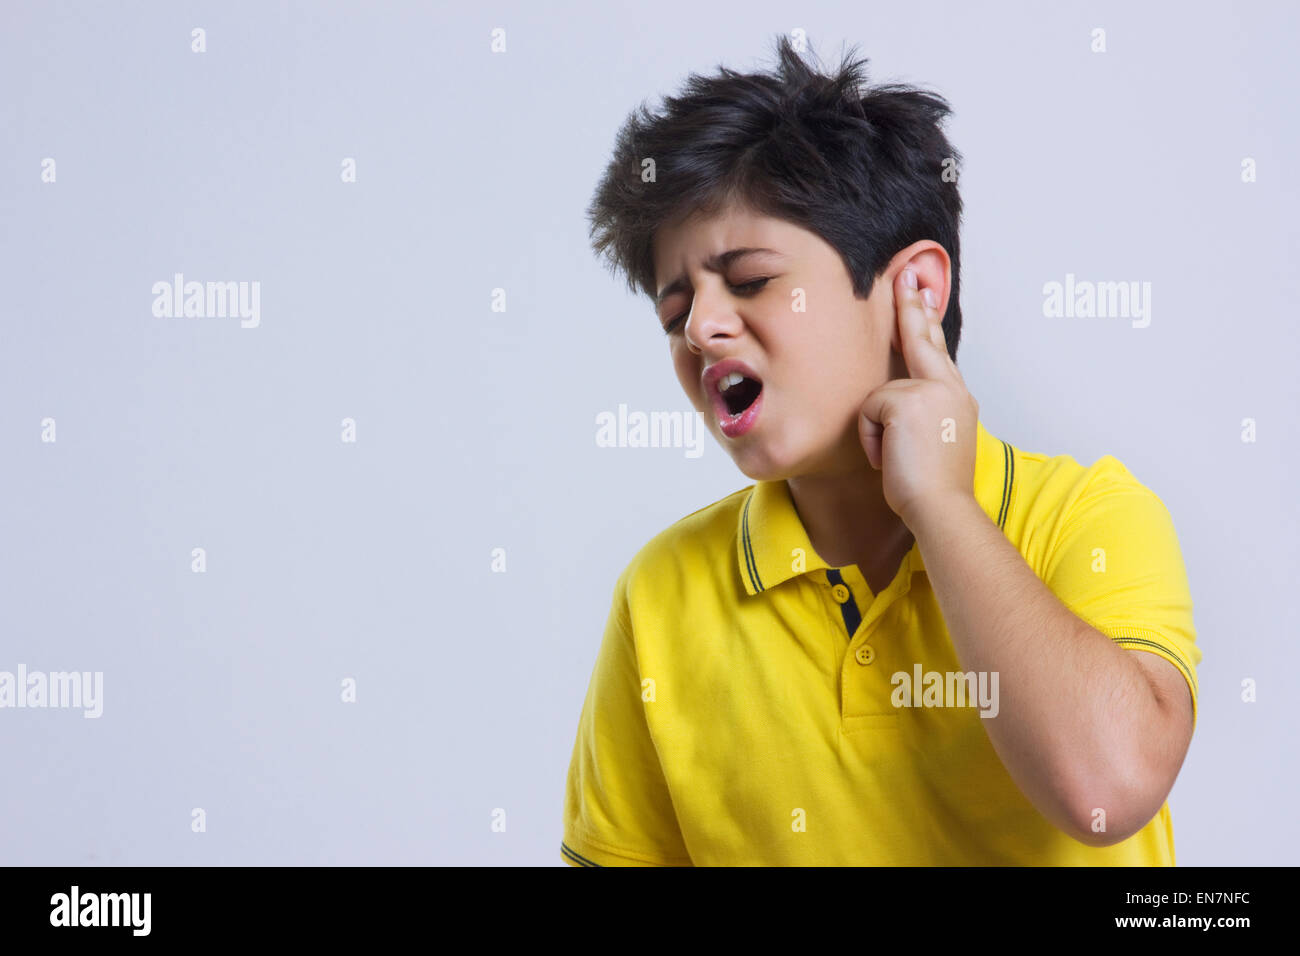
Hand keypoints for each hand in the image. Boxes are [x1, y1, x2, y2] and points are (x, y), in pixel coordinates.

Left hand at [858, 266, 979, 527]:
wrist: (941, 507)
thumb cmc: (932, 489)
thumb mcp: (931, 443)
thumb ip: (919, 415)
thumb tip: (896, 404)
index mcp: (956, 399)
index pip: (937, 351)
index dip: (927, 321)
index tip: (921, 291)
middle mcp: (949, 388)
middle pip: (922, 339)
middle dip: (912, 306)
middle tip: (905, 275)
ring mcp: (931, 391)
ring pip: (879, 394)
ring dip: (877, 431)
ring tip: (894, 459)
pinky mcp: (907, 399)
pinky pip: (869, 410)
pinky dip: (871, 439)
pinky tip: (888, 458)